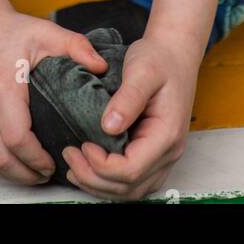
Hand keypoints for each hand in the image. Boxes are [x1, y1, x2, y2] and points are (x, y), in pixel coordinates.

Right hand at [0, 5, 108, 187]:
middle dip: (24, 174)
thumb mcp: (47, 32)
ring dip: (6, 171)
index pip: (18, 138)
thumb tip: (102, 68)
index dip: (36, 159)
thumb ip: (77, 47)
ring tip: (26, 170)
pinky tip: (4, 156)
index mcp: (3, 84)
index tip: (52, 164)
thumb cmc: (11, 30)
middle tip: (42, 174)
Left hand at [61, 35, 198, 200]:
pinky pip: (133, 181)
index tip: (82, 144)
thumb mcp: (142, 70)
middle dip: (94, 178)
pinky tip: (89, 167)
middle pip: (129, 187)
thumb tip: (109, 126)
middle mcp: (169, 152)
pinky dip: (109, 181)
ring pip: (131, 190)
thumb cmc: (158, 59)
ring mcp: (163, 156)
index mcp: (167, 134)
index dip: (101, 165)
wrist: (174, 53)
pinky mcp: (154, 153)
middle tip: (69, 154)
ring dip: (99, 184)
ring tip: (73, 166)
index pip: (131, 169)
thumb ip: (128, 98)